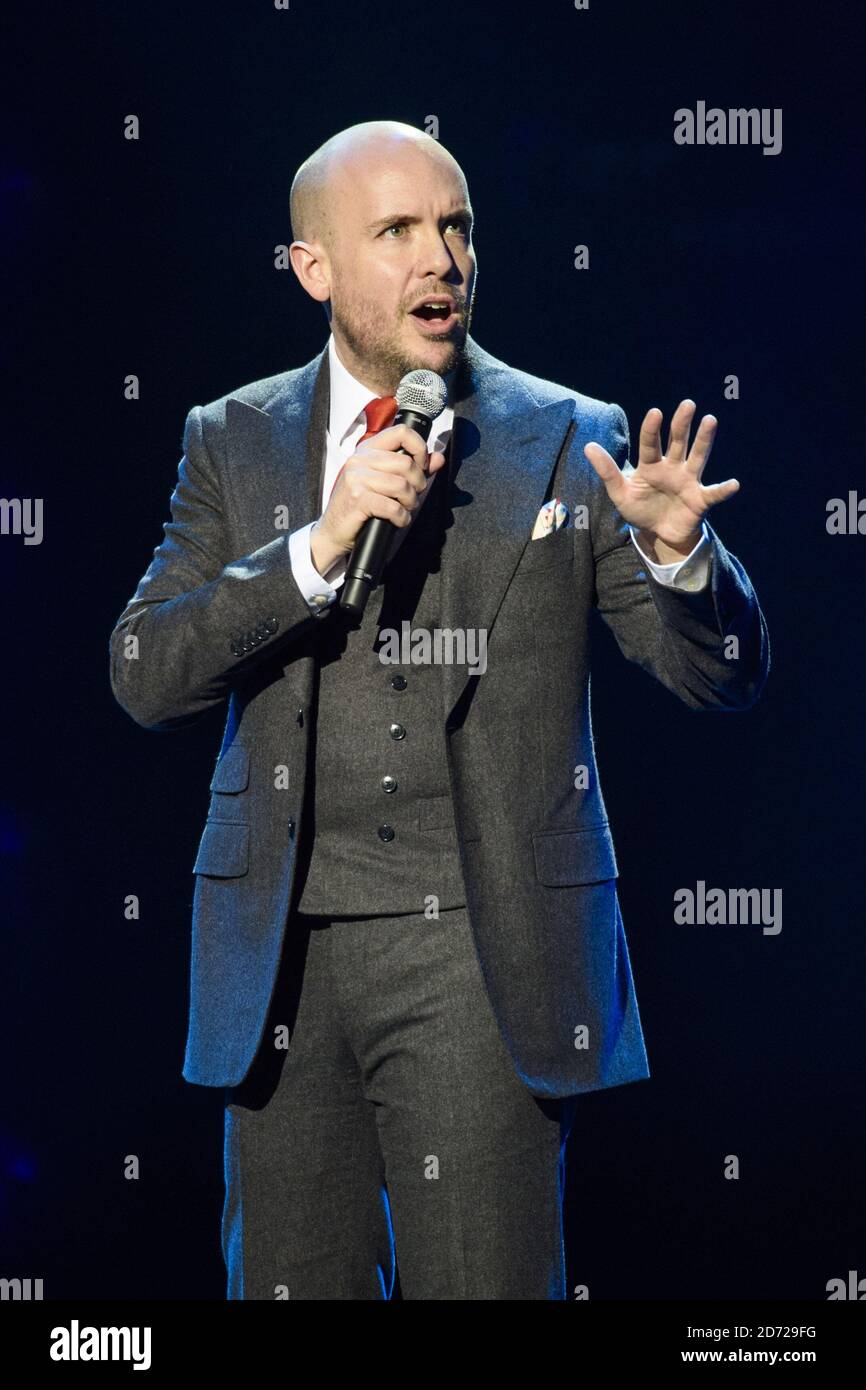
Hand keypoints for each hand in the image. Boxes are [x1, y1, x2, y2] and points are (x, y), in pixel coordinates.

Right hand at [310, 425, 447, 576]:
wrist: (333, 530)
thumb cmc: (360, 505)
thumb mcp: (384, 482)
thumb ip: (412, 468)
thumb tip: (438, 458)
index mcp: (367, 449)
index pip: (401, 432)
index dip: (419, 448)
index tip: (422, 466)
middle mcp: (360, 459)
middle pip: (406, 463)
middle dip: (418, 484)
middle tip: (413, 496)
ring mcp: (356, 478)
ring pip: (402, 485)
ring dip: (410, 502)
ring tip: (405, 509)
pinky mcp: (357, 499)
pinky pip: (393, 506)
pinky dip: (402, 517)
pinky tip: (398, 520)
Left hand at [584, 401, 738, 559]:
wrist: (658, 534)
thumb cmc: (640, 509)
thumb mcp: (620, 493)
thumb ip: (607, 471)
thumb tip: (588, 446)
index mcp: (651, 465)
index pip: (650, 443)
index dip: (652, 429)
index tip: (655, 413)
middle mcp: (672, 467)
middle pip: (677, 441)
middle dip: (682, 424)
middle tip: (687, 404)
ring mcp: (688, 481)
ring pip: (697, 457)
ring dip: (704, 440)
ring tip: (710, 420)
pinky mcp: (700, 499)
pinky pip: (713, 493)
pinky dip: (724, 490)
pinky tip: (734, 484)